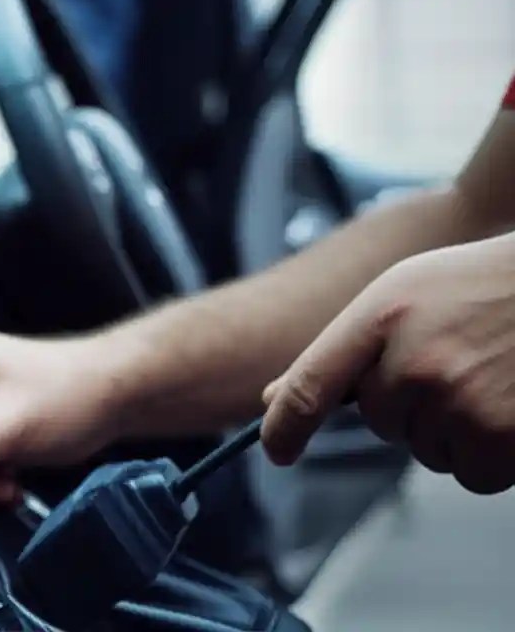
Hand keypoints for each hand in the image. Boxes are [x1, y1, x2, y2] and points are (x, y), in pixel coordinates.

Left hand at [262, 233, 514, 493]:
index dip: (283, 427)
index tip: (277, 450)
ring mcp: (458, 400)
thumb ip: (342, 347)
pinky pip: (471, 475)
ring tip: (492, 379)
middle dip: (414, 404)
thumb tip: (273, 399)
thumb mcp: (405, 292)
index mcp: (383, 317)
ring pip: (428, 451)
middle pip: (381, 422)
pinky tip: (509, 408)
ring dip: (455, 430)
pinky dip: (490, 457)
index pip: (309, 386)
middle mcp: (413, 361)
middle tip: (461, 361)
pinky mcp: (501, 437)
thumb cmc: (484, 288)